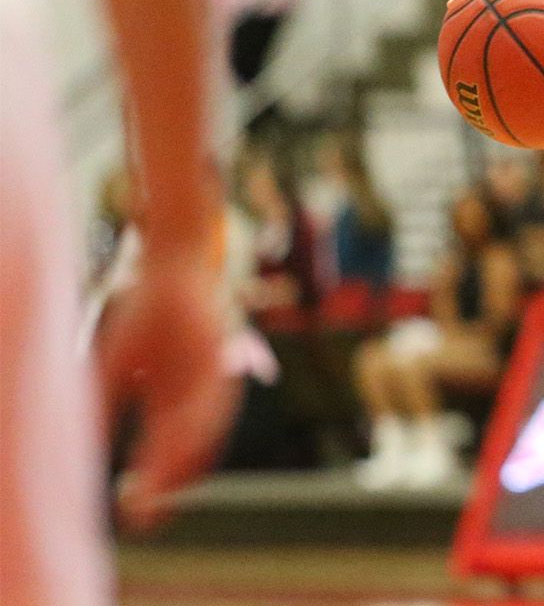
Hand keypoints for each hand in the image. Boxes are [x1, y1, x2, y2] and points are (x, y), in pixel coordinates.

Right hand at [94, 256, 236, 533]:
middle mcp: (198, 402)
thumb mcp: (115, 371)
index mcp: (174, 406)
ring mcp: (212, 386)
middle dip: (165, 489)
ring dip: (176, 468)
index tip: (133, 519)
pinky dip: (190, 431)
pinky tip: (170, 450)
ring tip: (152, 496)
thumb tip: (75, 454)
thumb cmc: (146, 318)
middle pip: (189, 457)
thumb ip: (103, 411)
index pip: (167, 459)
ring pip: (200, 438)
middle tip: (144, 518)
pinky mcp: (220, 366)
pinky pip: (208, 405)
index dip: (152, 489)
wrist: (173, 272)